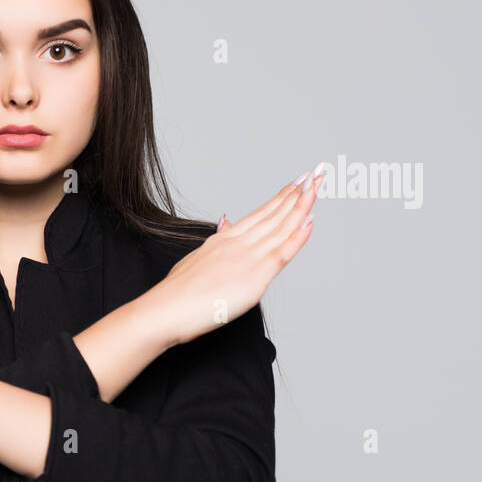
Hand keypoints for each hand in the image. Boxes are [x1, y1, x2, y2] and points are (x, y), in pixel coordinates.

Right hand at [150, 164, 319, 347]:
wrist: (164, 310)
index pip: (259, 214)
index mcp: (224, 240)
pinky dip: (297, 236)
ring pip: (280, 227)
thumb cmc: (176, 293)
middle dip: (297, 192)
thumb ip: (215, 241)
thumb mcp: (196, 259)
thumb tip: (226, 222)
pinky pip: (281, 253)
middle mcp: (237, 243)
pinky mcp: (253, 278)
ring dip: (302, 204)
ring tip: (317, 183)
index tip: (297, 182)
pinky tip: (310, 220)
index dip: (280, 197)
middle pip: (274, 214)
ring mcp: (246, 258)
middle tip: (316, 171)